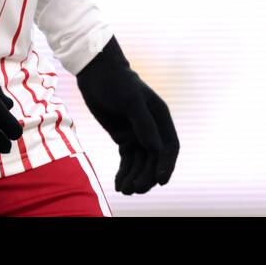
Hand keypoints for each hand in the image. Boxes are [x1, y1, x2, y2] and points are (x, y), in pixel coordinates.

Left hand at [77, 37, 178, 194]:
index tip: (160, 181)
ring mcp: (137, 134)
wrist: (96, 74)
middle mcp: (152, 129)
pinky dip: (124, 173)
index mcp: (160, 118)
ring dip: (134, 177)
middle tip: (135, 189)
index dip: (167, 165)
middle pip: (154, 159)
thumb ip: (144, 124)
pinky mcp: (124, 138)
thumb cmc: (117, 82)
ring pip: (140, 163)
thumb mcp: (131, 101)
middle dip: (146, 175)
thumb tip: (156, 150)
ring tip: (125, 190)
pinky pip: (127, 160)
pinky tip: (119, 185)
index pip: (169, 147)